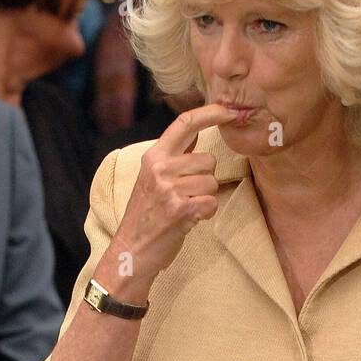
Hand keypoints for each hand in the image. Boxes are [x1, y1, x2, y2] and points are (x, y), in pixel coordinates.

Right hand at [113, 102, 240, 286]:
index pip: (184, 123)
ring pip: (211, 182)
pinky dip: (205, 213)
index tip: (229, 110)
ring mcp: (169, 188)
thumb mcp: (153, 178)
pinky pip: (211, 203)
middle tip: (186, 195)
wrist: (131, 250)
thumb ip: (174, 156)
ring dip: (205, 198)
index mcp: (153, 156)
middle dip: (205, 179)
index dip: (210, 113)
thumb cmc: (146, 215)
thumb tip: (197, 131)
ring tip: (185, 208)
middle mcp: (160, 168)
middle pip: (208, 160)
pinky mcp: (180, 209)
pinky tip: (189, 219)